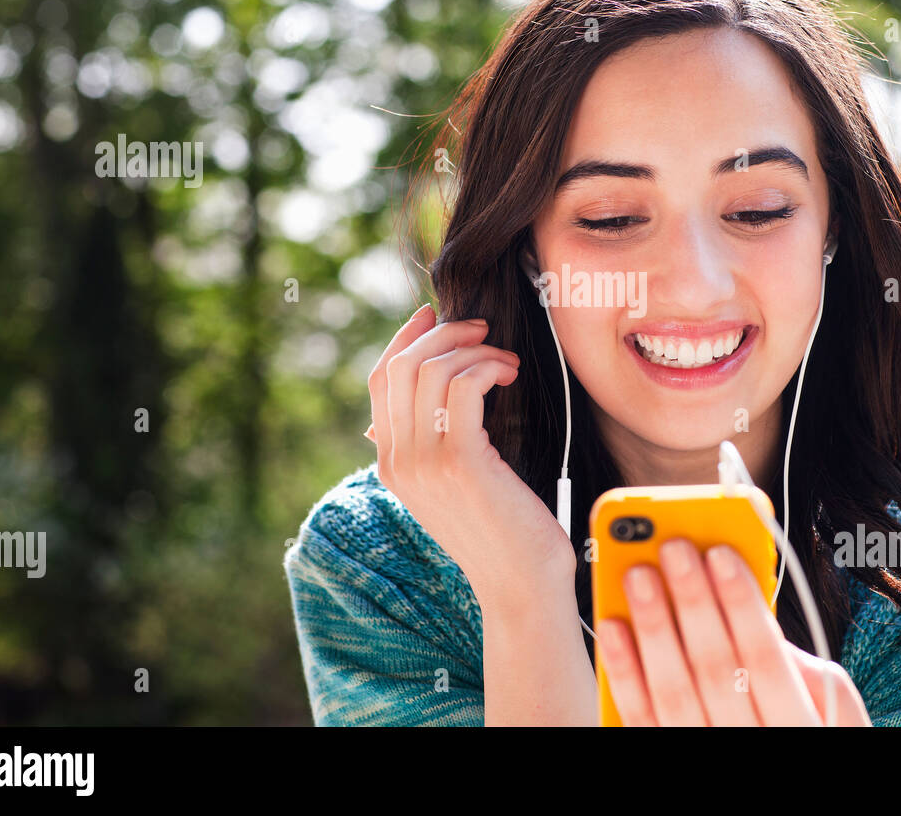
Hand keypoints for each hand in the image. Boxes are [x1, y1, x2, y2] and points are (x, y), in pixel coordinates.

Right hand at [366, 304, 574, 606]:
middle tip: (482, 331)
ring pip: (431, 369)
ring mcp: (424, 461)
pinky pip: (464, 384)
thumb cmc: (502, 530)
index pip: (380, 380)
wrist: (521, 584)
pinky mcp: (460, 460)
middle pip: (402, 366)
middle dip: (444, 334)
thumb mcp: (454, 483)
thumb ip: (434, 441)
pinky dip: (488, 366)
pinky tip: (508, 374)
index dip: (405, 339)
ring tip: (505, 362)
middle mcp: (398, 461)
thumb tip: (432, 388)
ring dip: (474, 350)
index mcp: (390, 464)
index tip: (434, 317)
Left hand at [596, 539, 871, 725]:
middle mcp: (746, 741)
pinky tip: (613, 628)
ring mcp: (703, 750)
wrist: (767, 799)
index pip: (766, 659)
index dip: (743, 604)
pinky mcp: (666, 752)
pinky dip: (624, 670)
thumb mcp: (832, 711)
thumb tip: (757, 614)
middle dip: (692, 602)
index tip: (721, 553)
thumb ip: (804, 669)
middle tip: (674, 550)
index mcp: (796, 724)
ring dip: (653, 627)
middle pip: (716, 668)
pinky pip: (640, 717)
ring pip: (673, 690)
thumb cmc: (803, 730)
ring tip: (638, 576)